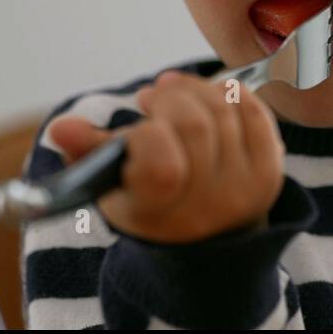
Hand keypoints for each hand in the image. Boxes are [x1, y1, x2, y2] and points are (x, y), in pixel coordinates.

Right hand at [47, 71, 284, 243]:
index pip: (161, 164)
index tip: (136, 126)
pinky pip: (255, 114)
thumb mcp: (110, 187)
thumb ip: (89, 154)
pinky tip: (210, 94)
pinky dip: (231, 94)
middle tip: (152, 98)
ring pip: (224, 111)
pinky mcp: (269, 173)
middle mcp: (207, 207)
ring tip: (174, 92)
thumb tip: (62, 128)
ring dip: (195, 90)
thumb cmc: (149, 205)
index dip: (146, 134)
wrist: (204, 243)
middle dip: (170, 99)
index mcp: (160, 214)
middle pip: (195, 124)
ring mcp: (243, 190)